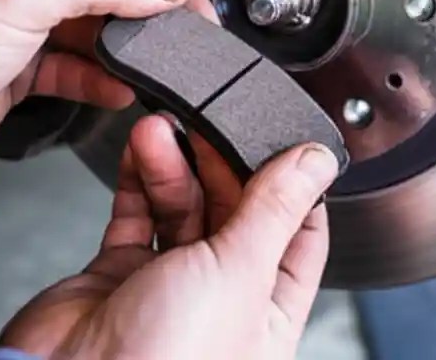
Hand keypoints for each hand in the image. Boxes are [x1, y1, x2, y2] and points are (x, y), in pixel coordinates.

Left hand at [0, 0, 210, 193]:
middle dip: (147, 12)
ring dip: (127, 48)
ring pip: (95, 31)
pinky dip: (102, 79)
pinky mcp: (16, 71)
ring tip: (160, 63)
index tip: (189, 1)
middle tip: (186, 34)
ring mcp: (18, 27)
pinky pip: (76, 69)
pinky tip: (122, 88)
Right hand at [0, 114, 337, 359]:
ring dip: (175, 164)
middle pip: (237, 212)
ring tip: (162, 128)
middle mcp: (222, 301)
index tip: (285, 140)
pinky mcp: (118, 277)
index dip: (294, 186)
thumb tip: (317, 161)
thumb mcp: (239, 272)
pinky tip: (141, 146)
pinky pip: (136, 215)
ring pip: (183, 207)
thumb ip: (275, 210)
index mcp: (268, 313)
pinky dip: (137, 178)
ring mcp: (168, 287)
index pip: (299, 235)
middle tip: (210, 122)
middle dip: (222, 163)